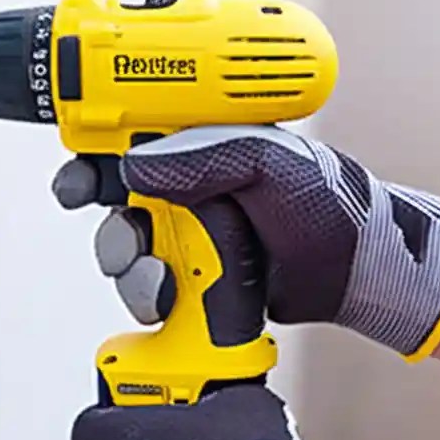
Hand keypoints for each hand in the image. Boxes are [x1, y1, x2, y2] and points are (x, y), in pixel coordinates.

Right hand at [52, 125, 439, 359]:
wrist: (361, 271)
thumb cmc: (328, 202)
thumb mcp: (268, 162)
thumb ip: (201, 158)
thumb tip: (134, 165)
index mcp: (201, 147)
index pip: (129, 139)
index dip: (95, 155)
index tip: (77, 174)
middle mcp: (188, 190)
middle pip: (114, 200)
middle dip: (107, 221)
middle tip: (118, 238)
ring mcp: (189, 237)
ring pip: (126, 249)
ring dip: (130, 266)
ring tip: (159, 279)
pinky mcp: (194, 280)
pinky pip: (149, 288)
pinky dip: (149, 297)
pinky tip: (172, 300)